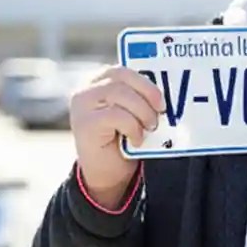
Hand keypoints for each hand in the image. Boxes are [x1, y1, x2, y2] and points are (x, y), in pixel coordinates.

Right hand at [68, 66, 164, 206]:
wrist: (105, 175)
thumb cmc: (121, 142)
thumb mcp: (132, 115)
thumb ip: (139, 98)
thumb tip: (163, 92)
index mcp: (98, 84)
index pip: (122, 71)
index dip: (146, 83)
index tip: (162, 102)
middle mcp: (86, 91)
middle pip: (121, 79)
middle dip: (147, 95)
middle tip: (160, 114)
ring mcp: (82, 106)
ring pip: (119, 94)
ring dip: (142, 112)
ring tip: (149, 128)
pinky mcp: (85, 123)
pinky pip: (116, 115)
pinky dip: (132, 127)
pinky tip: (136, 139)